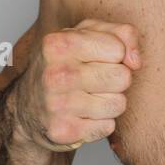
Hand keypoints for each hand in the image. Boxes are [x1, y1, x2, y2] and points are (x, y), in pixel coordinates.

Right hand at [13, 18, 140, 150]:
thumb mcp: (87, 35)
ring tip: (89, 98)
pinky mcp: (63, 131)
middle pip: (123, 77)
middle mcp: (55, 73)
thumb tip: (135, 61)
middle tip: (95, 81)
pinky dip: (100, 122)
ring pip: (118, 104)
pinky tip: (82, 115)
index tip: (99, 59)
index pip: (118, 49)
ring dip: (110, 102)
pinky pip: (108, 126)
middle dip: (116, 80)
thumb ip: (121, 34)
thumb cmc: (65, 65)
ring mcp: (57, 105)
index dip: (116, 55)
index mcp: (59, 43)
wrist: (28, 108)